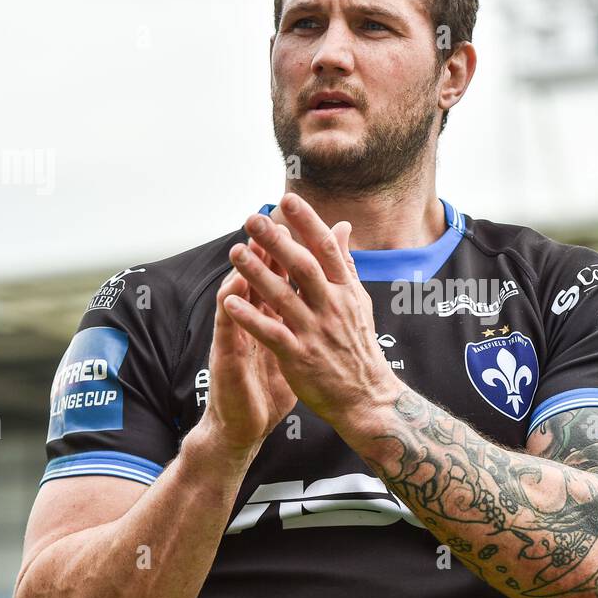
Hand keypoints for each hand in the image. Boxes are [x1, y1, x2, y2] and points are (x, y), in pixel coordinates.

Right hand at [194, 236, 296, 454]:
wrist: (243, 424)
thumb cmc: (268, 383)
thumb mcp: (293, 344)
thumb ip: (304, 314)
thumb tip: (322, 295)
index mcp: (270, 315)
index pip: (279, 276)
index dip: (288, 250)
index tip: (298, 222)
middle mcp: (251, 320)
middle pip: (256, 278)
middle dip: (262, 250)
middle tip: (267, 221)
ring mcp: (236, 337)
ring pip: (236, 299)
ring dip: (241, 274)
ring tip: (245, 247)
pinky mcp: (226, 359)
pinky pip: (228, 333)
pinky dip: (231, 313)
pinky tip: (230, 296)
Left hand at [222, 193, 400, 432]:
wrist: (367, 398)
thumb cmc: (359, 348)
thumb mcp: (359, 301)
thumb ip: (345, 263)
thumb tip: (342, 226)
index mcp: (346, 292)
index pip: (327, 249)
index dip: (308, 223)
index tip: (289, 200)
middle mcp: (332, 308)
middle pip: (303, 267)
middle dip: (277, 241)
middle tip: (253, 219)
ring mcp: (316, 332)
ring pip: (283, 297)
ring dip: (257, 273)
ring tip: (234, 252)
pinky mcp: (300, 357)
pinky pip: (271, 333)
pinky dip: (250, 317)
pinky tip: (230, 301)